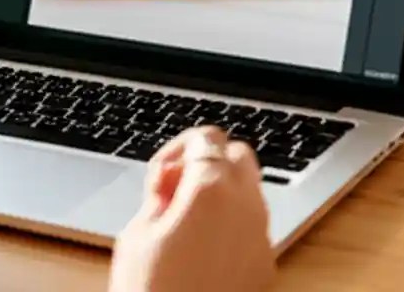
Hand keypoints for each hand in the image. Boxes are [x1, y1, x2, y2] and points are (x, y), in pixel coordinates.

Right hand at [109, 128, 275, 291]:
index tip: (160, 173)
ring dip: (221, 193)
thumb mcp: (137, 232)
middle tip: (171, 192)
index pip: (206, 137)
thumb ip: (158, 192)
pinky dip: (232, 224)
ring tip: (182, 224)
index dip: (177, 148)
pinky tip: (200, 248)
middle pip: (238, 156)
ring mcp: (262, 238)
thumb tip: (169, 181)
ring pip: (249, 192)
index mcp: (212, 189)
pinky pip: (253, 227)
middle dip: (207, 164)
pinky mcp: (266, 267)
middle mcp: (247, 207)